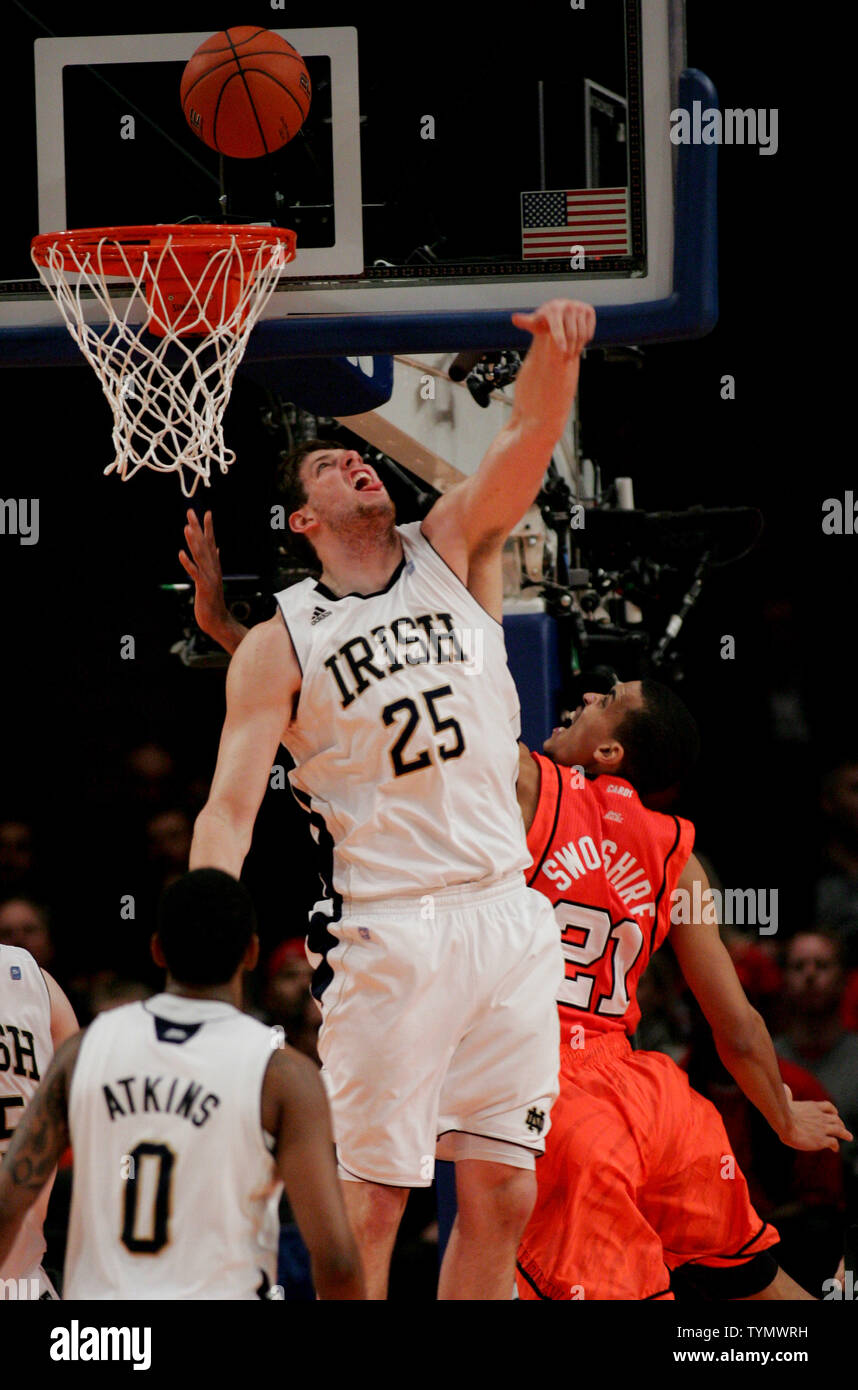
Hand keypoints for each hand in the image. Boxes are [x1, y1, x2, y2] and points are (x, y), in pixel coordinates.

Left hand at [178, 509, 230, 639]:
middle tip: (191, 512)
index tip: (207, 512)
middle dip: (198, 527)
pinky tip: (181, 554)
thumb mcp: (213, 579)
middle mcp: (213, 568)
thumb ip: (214, 562)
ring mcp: (209, 577)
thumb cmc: (213, 601)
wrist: (218, 621)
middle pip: (204, 544)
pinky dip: (188, 563)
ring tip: (187, 527)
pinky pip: (195, 573)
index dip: (209, 527)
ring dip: (193, 541)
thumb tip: (216, 549)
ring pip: (200, 555)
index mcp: (214, 566)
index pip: (211, 542)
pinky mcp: (203, 587)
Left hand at [512, 300, 595, 358]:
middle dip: (568, 349)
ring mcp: (580, 307)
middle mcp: (568, 306)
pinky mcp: (589, 311)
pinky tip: (578, 341)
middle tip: (565, 359)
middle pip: (571, 334)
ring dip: (577, 348)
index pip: (558, 327)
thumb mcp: (534, 323)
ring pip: (582, 335)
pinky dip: (585, 341)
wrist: (559, 313)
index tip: (562, 351)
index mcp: (553, 308)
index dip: (560, 340)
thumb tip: (514, 318)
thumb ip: (525, 322)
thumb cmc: (544, 321)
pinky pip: (589, 332)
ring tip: (571, 354)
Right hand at [778, 1085, 853, 1152]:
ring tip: (849, 1137)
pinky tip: (835, 1149)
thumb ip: (788, 1094)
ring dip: (845, 1134)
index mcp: (813, 1106)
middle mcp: (821, 1117)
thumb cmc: (782, 1112)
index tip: (835, 1113)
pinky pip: (833, 1142)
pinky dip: (836, 1145)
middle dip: (841, 1123)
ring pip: (839, 1130)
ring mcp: (823, 1128)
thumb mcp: (786, 1100)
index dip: (833, 1110)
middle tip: (843, 1128)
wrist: (785, 1123)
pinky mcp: (822, 1140)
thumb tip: (784, 1086)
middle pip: (836, 1119)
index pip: (828, 1106)